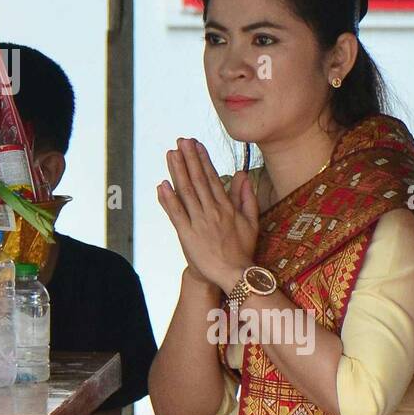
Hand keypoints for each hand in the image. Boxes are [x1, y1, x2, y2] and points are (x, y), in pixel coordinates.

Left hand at [157, 138, 258, 293]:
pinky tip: (161, 185)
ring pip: (186, 192)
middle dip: (189, 158)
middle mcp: (212, 211)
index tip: (196, 144)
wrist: (234, 274)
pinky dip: (168, 199)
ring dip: (178, 171)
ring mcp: (199, 222)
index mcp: (226, 207)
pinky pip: (176, 214)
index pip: (212, 178)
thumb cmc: (242, 249)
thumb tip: (243, 175)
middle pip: (198, 180)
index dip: (202, 160)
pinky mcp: (187, 235)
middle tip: (181, 141)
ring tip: (171, 154)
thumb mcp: (251, 221)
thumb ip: (246, 197)